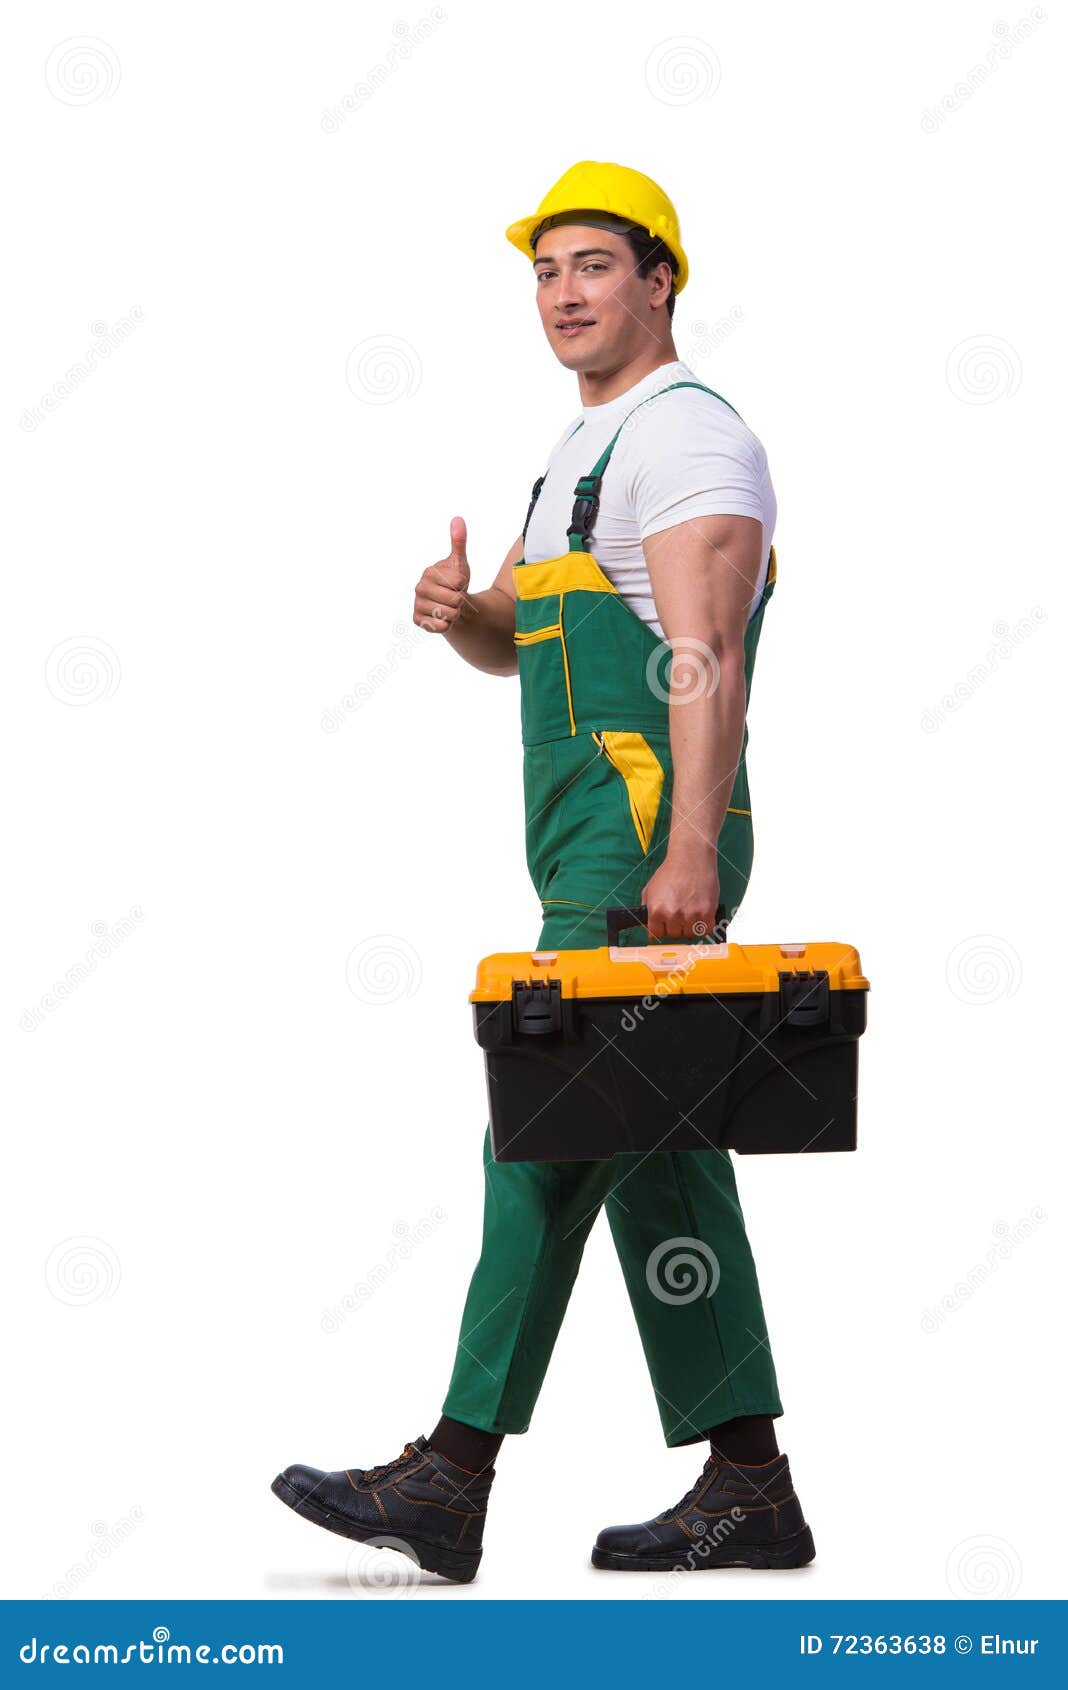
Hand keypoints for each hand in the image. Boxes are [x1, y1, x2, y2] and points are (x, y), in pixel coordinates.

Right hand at [413, 517, 471, 632]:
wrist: (450, 603)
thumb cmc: (454, 581)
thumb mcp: (459, 562)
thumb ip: (458, 542)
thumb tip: (457, 519)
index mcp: (429, 572)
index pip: (458, 583)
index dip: (463, 585)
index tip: (457, 584)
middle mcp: (419, 588)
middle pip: (455, 600)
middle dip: (460, 601)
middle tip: (454, 597)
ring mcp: (417, 604)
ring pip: (449, 615)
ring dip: (454, 613)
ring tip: (449, 607)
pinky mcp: (417, 620)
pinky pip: (440, 627)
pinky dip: (446, 625)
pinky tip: (443, 617)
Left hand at [642, 850, 720, 941]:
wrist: (691, 858)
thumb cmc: (671, 872)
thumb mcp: (650, 889)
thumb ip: (647, 909)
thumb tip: (649, 928)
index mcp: (656, 911)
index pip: (656, 934)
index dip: (660, 928)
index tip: (664, 925)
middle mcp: (673, 915)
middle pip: (673, 935)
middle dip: (675, 926)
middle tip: (679, 913)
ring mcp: (691, 916)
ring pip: (689, 934)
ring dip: (690, 926)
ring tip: (690, 911)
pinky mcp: (707, 913)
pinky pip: (705, 931)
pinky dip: (704, 925)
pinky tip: (701, 914)